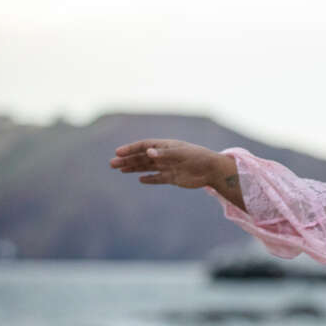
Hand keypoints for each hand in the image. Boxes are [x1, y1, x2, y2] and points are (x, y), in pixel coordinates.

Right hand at [109, 139, 230, 188]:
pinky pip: (158, 178)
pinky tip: (140, 179)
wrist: (213, 170)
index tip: (118, 153)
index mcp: (166, 146)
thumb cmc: (199, 157)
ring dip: (133, 168)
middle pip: (142, 157)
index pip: (144, 146)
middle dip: (127, 160)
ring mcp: (168, 167)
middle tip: (112, 164)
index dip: (131, 149)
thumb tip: (148, 152)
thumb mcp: (182, 154)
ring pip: (147, 167)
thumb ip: (165, 154)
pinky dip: (149, 179)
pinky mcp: (173, 178)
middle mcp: (165, 156)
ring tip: (119, 170)